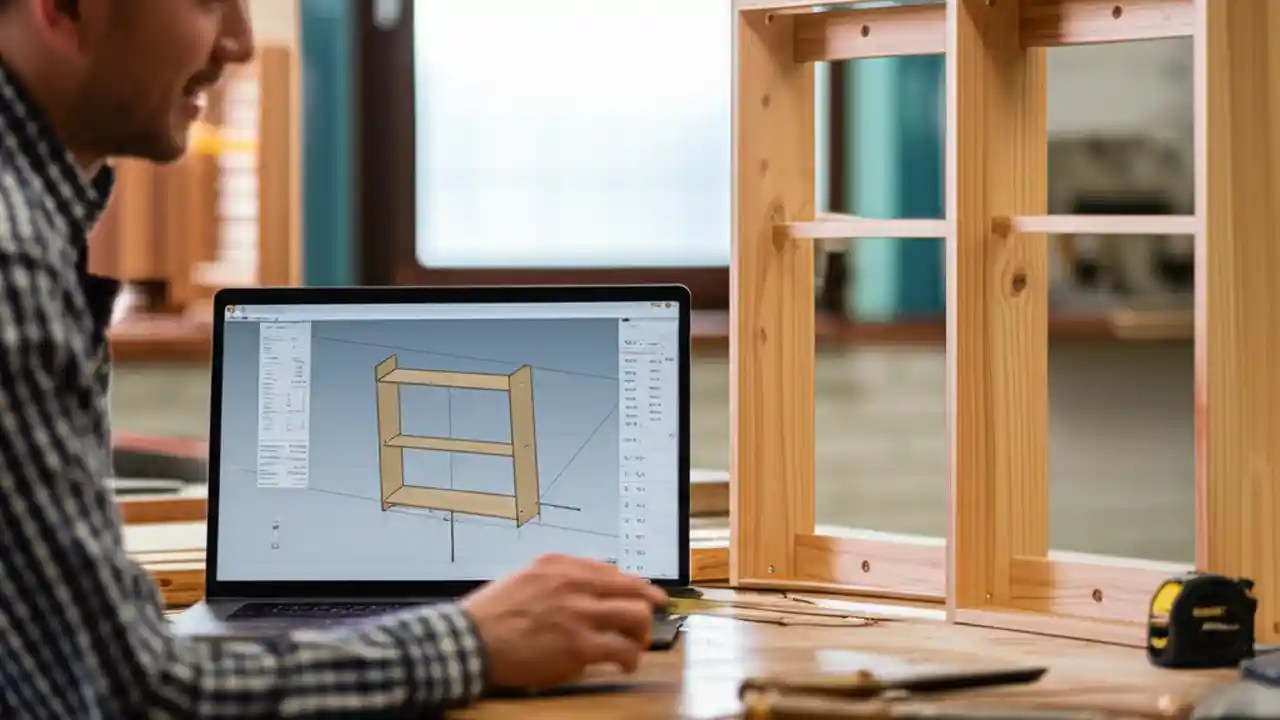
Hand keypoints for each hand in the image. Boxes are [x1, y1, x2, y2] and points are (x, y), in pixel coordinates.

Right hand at [460, 553, 667, 689]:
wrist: (469, 640)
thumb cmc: (490, 614)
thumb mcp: (524, 577)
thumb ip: (557, 579)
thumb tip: (586, 590)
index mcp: (560, 564)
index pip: (612, 571)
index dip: (632, 587)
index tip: (641, 596)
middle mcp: (574, 583)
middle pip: (633, 589)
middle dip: (647, 606)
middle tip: (645, 622)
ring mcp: (579, 613)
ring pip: (636, 616)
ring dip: (641, 634)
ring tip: (634, 646)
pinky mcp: (579, 645)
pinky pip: (623, 650)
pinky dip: (630, 659)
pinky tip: (624, 665)